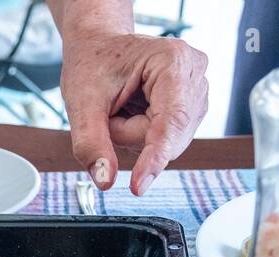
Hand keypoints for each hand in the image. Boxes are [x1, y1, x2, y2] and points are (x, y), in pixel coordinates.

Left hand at [60, 32, 208, 194]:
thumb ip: (91, 144)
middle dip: (131, 135)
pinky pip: (166, 140)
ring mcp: (196, 92)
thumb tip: (105, 180)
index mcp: (173, 61)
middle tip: (110, 112)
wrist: (99, 47)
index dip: (154, 158)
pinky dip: (142, 135)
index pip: (170, 123)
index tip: (138, 187)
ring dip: (135, 135)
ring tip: (121, 107)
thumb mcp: (81, 103)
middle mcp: (194, 74)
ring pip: (167, 142)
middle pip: (168, 137)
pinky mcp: (191, 107)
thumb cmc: (92, 63)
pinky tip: (133, 112)